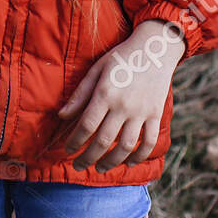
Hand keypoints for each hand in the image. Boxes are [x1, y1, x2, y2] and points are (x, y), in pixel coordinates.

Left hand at [56, 19, 185, 171]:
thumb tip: (61, 115)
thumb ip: (80, 94)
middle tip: (79, 166)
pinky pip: (149, 142)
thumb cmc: (121, 57)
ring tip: (100, 168)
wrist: (155, 49)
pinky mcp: (156, 114)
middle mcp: (124, 105)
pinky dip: (139, 156)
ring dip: (111, 161)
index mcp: (105, 93)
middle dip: (88, 157)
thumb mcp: (96, 69)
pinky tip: (128, 163)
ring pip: (126, 146)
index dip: (74, 141)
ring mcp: (142, 111)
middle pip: (104, 140)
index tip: (66, 150)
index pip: (86, 125)